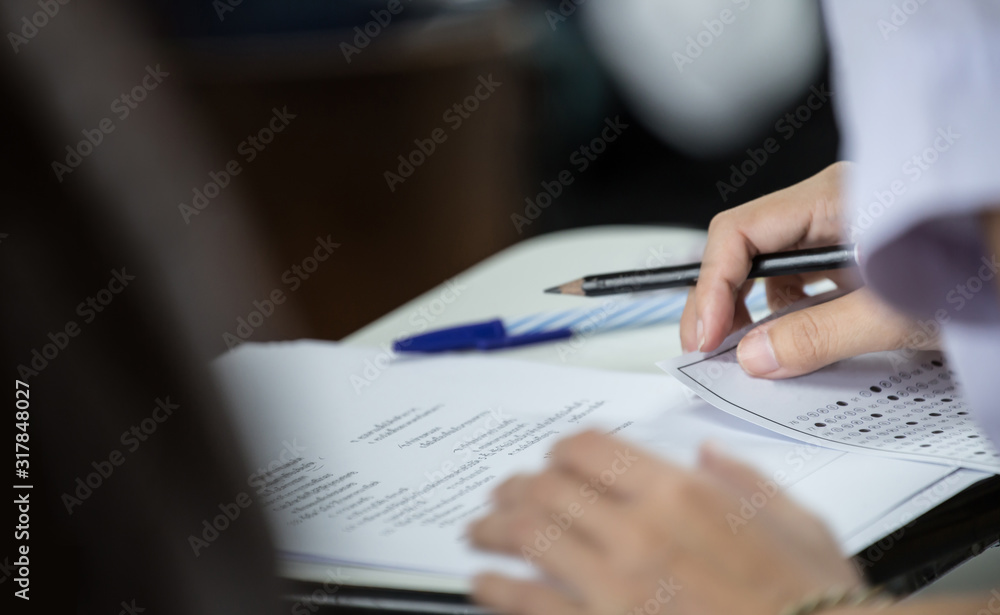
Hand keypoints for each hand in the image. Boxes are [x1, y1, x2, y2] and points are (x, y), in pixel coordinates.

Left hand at [468, 431, 861, 614]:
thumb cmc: (818, 604)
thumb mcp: (796, 521)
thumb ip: (742, 480)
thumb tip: (709, 456)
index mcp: (682, 495)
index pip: (591, 449)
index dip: (562, 450)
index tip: (553, 459)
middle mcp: (639, 533)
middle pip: (549, 488)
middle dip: (518, 486)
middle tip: (503, 492)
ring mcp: (615, 588)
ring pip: (529, 537)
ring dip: (494, 528)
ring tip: (479, 530)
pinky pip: (530, 603)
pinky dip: (497, 588)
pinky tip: (483, 583)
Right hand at [679, 162, 937, 377]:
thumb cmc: (990, 263)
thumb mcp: (900, 311)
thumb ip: (818, 336)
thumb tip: (756, 356)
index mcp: (835, 198)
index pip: (741, 232)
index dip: (712, 286)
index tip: (704, 335)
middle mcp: (834, 205)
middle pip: (749, 245)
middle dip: (724, 298)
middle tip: (713, 348)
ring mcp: (846, 227)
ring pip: (774, 264)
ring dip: (754, 308)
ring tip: (754, 350)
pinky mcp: (860, 252)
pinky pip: (805, 278)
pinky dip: (791, 311)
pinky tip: (798, 336)